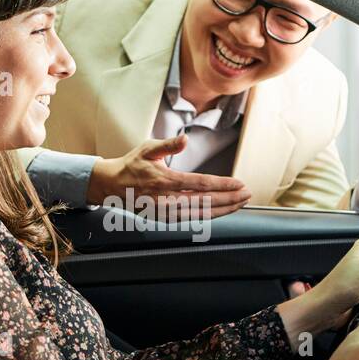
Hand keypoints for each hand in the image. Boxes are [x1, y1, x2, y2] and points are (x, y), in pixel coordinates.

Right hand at [86, 134, 250, 217]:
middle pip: (205, 201)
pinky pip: (192, 219)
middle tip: (247, 194)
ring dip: (224, 209)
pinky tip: (222, 211)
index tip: (239, 183)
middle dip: (229, 198)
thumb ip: (168, 145)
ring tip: (241, 203)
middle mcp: (166, 199)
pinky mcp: (165, 219)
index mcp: (164, 180)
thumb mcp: (147, 149)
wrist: (111, 186)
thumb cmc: (131, 165)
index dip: (222, 185)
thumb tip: (185, 140)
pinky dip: (210, 215)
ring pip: (201, 213)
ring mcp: (166, 212)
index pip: (200, 184)